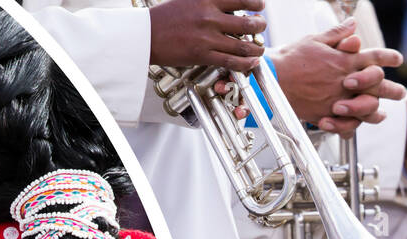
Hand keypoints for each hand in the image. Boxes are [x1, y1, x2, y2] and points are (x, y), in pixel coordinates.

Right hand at [149, 0, 266, 72]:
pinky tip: (251, 63)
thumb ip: (209, 0)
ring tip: (259, 49)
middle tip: (261, 28)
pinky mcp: (202, 55)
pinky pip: (230, 61)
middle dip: (259, 27)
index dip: (256, 3)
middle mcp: (210, 17)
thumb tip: (226, 3)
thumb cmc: (165, 17)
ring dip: (256, 48)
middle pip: (246, 23)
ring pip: (242, 45)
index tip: (260, 6)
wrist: (146, 35)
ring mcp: (207, 38)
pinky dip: (245, 63)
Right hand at [270, 20, 404, 135]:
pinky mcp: (325, 113)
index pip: (375, 57)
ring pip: (366, 107)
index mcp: (344, 60)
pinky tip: (358, 125)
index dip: (389, 57)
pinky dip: (353, 126)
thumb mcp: (315, 40)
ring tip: (382, 114)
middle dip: (392, 89)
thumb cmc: (291, 59)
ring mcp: (336, 99)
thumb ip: (337, 34)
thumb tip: (352, 25)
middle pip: (377, 85)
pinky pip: (346, 124)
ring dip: (376, 112)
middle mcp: (344, 80)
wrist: (273, 79)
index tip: (397, 59)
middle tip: (399, 93)